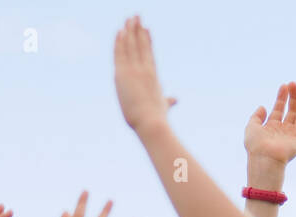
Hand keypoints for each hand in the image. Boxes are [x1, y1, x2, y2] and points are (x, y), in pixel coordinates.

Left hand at [114, 16, 174, 131]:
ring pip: (131, 45)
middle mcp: (145, 69)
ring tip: (128, 18)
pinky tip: (120, 31)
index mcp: (153, 75)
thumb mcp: (163, 105)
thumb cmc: (157, 117)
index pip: (149, 53)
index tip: (146, 28)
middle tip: (136, 16)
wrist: (151, 122)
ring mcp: (134, 70)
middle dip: (138, 29)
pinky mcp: (124, 74)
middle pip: (140, 44)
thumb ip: (168, 100)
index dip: (147, 39)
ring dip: (129, 30)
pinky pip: (121, 53)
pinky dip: (120, 41)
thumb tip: (175, 99)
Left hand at [244, 82, 295, 166]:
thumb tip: (263, 107)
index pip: (280, 109)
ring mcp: (294, 134)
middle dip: (293, 96)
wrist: (265, 158)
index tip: (284, 85)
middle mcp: (284, 130)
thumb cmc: (256, 145)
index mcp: (273, 128)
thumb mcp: (251, 127)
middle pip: (292, 110)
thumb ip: (256, 116)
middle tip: (294, 84)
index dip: (282, 97)